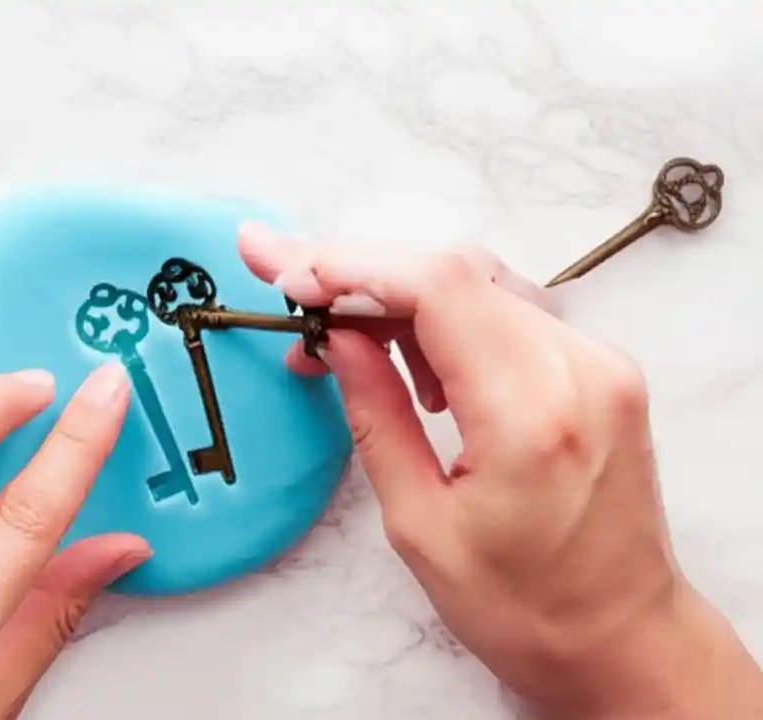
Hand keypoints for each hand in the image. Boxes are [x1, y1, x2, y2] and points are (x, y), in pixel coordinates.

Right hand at [240, 223, 762, 719]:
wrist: (621, 637)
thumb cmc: (526, 607)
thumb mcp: (419, 524)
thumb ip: (376, 414)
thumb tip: (337, 338)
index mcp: (531, 416)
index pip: (438, 286)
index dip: (352, 265)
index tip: (289, 274)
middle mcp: (579, 371)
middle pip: (455, 269)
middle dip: (361, 271)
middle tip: (292, 288)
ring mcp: (599, 363)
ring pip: (479, 280)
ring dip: (398, 294)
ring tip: (341, 343)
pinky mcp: (598, 367)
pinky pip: (508, 310)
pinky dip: (445, 317)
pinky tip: (411, 359)